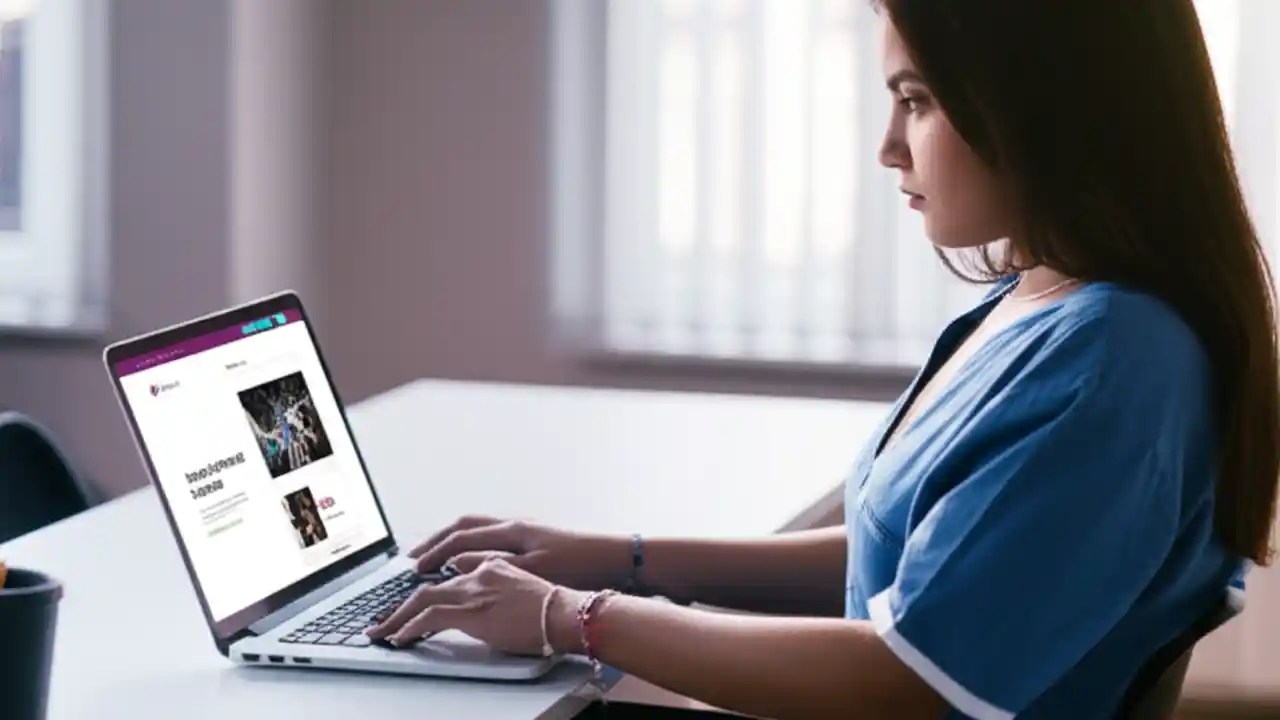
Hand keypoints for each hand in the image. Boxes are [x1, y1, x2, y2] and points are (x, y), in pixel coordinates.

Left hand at [367, 557, 587, 654]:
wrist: (566, 612)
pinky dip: (410, 626)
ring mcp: (473, 588)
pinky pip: (429, 615)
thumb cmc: (554, 608)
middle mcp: (479, 570)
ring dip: (399, 615)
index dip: (429, 579)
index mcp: (494, 562)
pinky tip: (401, 636)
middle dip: (404, 600)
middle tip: (388, 615)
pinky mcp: (470, 610)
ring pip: (423, 596)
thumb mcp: (524, 586)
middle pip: (429, 581)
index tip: (416, 590)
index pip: (451, 565)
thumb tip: (484, 601)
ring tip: (385, 630)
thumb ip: (499, 585)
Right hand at [408, 515, 631, 590]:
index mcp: (512, 531)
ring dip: (453, 540)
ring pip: (477, 528)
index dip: (434, 553)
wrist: (615, 558)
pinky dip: (471, 544)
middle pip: (464, 525)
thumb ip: (493, 567)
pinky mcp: (534, 538)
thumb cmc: (579, 566)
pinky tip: (470, 558)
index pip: (461, 537)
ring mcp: (525, 529)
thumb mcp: (532, 570)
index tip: (414, 568)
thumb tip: (457, 563)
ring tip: (435, 556)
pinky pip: (491, 535)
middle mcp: (515, 524)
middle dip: (436, 540)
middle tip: (414, 558)